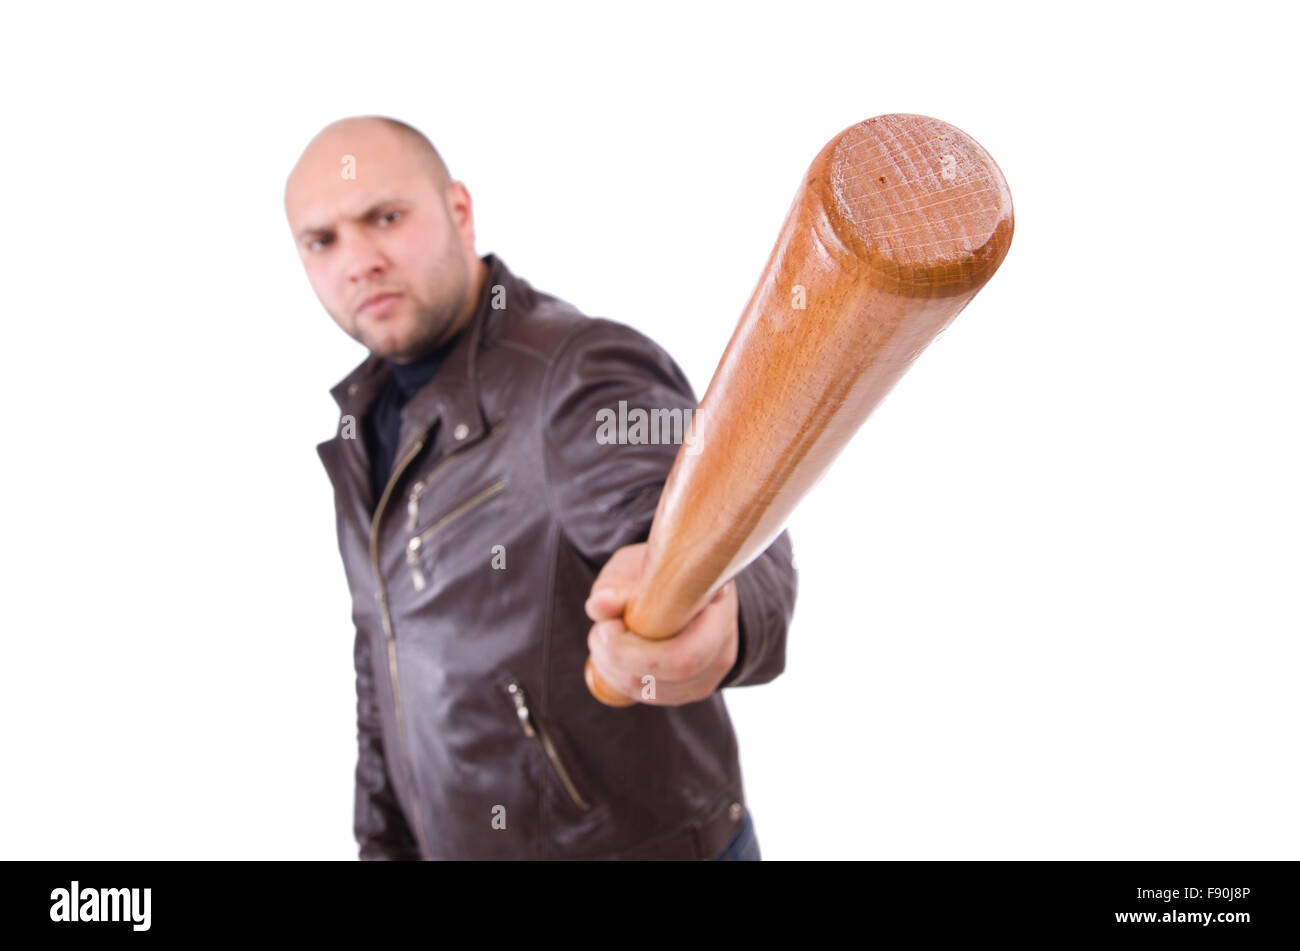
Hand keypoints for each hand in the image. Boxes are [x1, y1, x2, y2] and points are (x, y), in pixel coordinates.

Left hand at [584, 543, 738, 705]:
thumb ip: (617, 585)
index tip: (608, 627)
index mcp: (718, 610)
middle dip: (621, 660)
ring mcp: (711, 673)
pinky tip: (610, 656)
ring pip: (655, 691)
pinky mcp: (693, 687)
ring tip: (602, 638)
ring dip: (614, 670)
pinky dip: (620, 680)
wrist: (687, 584)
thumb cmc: (661, 572)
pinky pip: (651, 696)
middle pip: (671, 676)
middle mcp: (723, 647)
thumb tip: (599, 605)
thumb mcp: (638, 566)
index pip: (687, 655)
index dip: (640, 652)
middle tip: (599, 632)